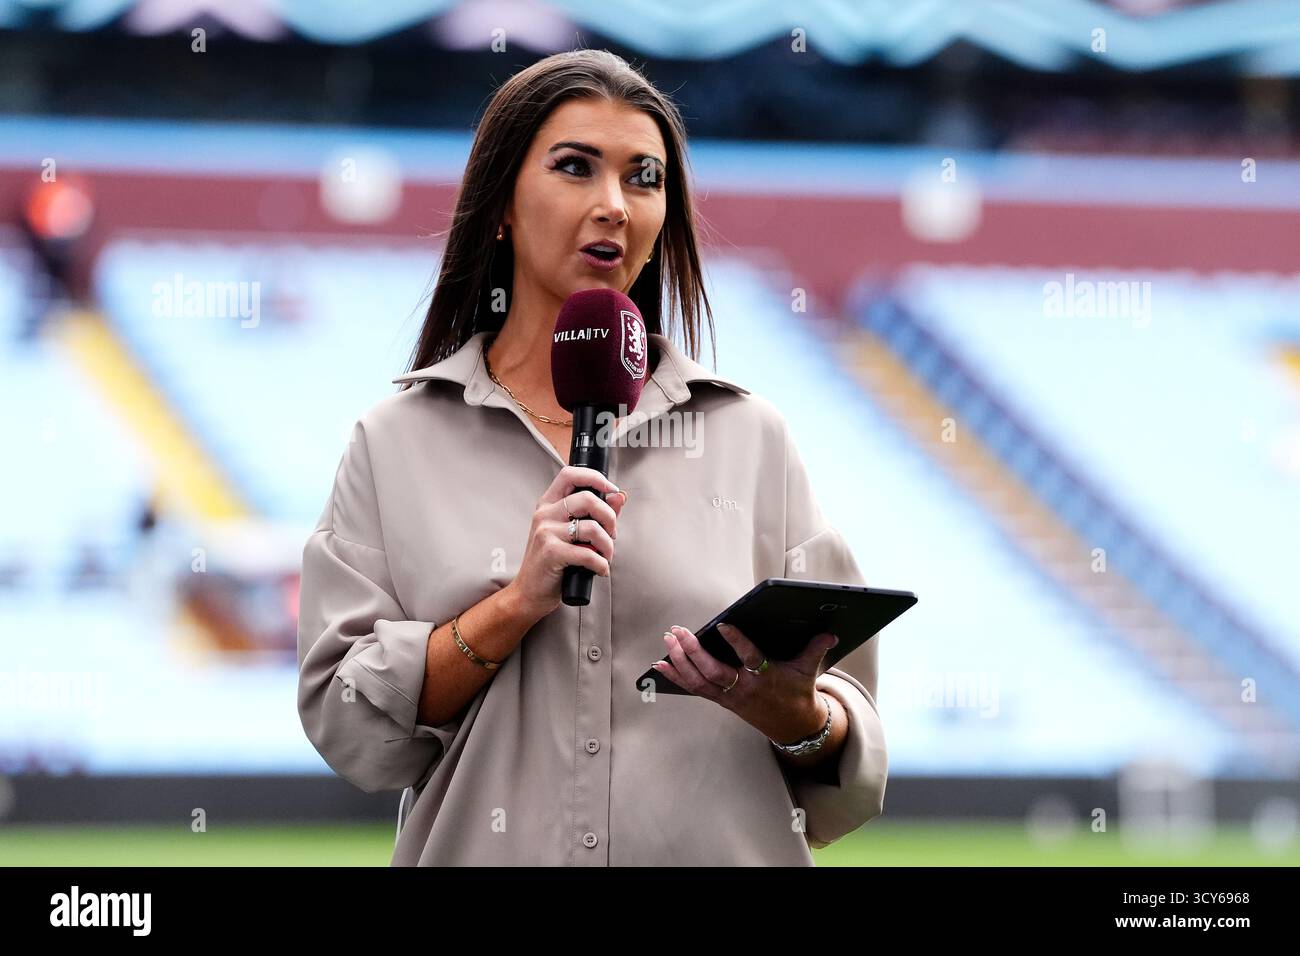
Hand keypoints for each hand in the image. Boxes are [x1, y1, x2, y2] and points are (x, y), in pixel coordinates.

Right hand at [508, 465, 627, 620]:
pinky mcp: (551, 552)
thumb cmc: (552, 562)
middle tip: (612, 534)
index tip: (612, 490)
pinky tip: (600, 570)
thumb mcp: (571, 534)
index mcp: (548, 503)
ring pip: (592, 527)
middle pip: (588, 498)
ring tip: (605, 556)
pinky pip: (588, 554)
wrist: (529, 592)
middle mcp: (545, 514)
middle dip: (609, 517)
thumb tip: (619, 496)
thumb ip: (595, 514)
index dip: (595, 477)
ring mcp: (546, 532)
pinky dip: (601, 564)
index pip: (570, 474)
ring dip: (607, 545)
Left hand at [652, 622, 836, 742]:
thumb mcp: (808, 670)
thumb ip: (815, 648)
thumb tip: (830, 632)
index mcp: (765, 677)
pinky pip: (694, 689)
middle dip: (693, 651)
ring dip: (679, 661)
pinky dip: (676, 676)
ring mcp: (729, 697)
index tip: (723, 625)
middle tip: (678, 631)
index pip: (750, 657)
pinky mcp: (721, 701)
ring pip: (699, 681)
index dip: (737, 642)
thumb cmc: (798, 692)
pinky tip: (660, 664)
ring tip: (667, 641)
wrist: (793, 727)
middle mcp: (744, 688)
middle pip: (713, 671)